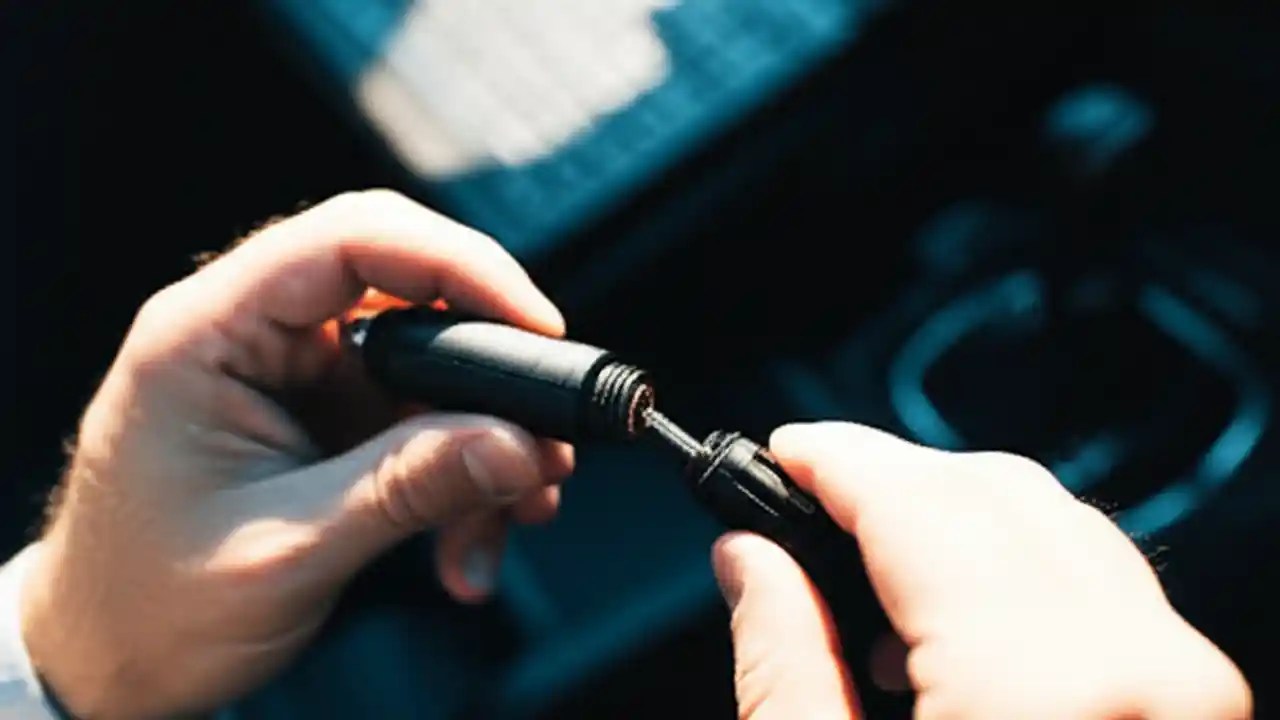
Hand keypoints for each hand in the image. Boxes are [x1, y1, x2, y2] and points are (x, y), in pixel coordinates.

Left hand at [20, 190, 573, 718]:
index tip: (533, 326)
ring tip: (510, 515)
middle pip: (403, 291)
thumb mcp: (288, 550)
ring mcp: (289, 377)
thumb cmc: (147, 608)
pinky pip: (414, 420)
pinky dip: (455, 474)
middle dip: (486, 364)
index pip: (349, 240)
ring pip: (424, 367)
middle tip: (541, 432)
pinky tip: (464, 541)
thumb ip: (407, 487)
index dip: (456, 264)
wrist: (102, 664)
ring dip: (480, 439)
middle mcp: (250, 336)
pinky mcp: (318, 419)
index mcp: (205, 333)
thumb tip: (520, 445)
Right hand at [713, 422, 1251, 718]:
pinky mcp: (1196, 710)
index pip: (920, 502)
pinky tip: (948, 638)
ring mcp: (1187, 692)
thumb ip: (781, 660)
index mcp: (1045, 690)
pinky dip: (1015, 575)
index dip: (832, 458)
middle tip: (802, 509)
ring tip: (864, 585)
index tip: (781, 454)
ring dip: (950, 523)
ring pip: (1057, 522)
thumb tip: (749, 561)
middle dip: (887, 480)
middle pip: (995, 490)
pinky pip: (1103, 585)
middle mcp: (1145, 673)